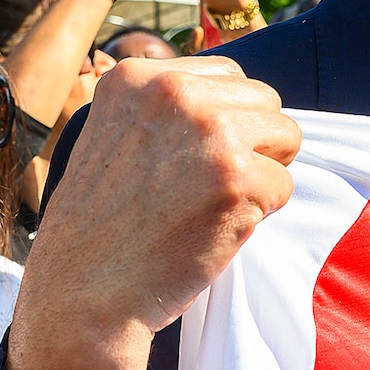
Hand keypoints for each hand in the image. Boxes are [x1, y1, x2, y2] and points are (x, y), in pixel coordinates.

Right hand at [6, 57, 299, 369]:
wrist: (84, 294)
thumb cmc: (102, 227)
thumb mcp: (113, 138)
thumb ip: (165, 109)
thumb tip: (237, 95)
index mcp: (136, 76)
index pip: (227, 75)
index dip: (225, 123)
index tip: (190, 164)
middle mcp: (173, 93)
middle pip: (265, 100)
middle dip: (252, 145)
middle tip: (206, 190)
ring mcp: (208, 133)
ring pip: (285, 136)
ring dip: (261, 176)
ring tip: (210, 206)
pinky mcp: (235, 178)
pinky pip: (284, 187)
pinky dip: (259, 216)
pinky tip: (213, 231)